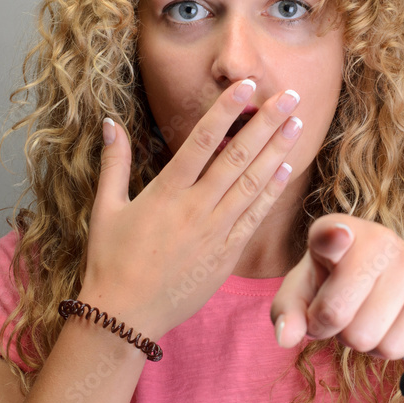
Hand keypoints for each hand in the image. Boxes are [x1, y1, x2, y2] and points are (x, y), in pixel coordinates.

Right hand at [81, 79, 303, 338]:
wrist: (125, 317)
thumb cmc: (110, 261)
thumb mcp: (106, 208)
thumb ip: (114, 162)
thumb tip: (109, 121)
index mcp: (165, 193)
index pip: (201, 141)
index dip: (226, 111)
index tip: (246, 86)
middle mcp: (195, 208)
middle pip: (237, 157)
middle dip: (267, 124)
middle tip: (291, 96)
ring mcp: (214, 232)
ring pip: (253, 184)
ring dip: (277, 151)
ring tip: (297, 123)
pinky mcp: (227, 255)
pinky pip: (254, 217)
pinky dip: (271, 192)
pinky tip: (286, 168)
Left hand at [270, 216, 403, 359]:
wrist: (398, 283)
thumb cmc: (336, 283)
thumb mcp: (304, 290)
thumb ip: (287, 310)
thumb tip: (285, 337)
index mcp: (337, 228)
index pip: (332, 235)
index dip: (332, 238)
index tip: (339, 236)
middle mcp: (378, 238)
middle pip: (335, 313)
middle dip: (325, 327)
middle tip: (334, 312)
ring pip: (364, 337)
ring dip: (354, 340)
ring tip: (362, 314)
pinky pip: (393, 348)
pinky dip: (380, 348)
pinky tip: (385, 323)